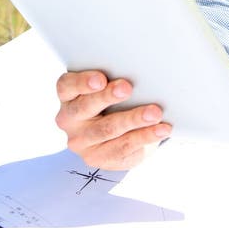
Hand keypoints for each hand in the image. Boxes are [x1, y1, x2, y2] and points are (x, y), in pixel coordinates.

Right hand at [55, 71, 171, 170]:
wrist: (117, 130)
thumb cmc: (112, 98)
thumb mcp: (108, 84)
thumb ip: (114, 76)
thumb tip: (140, 68)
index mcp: (68, 96)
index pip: (67, 86)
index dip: (82, 82)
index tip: (100, 79)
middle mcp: (69, 120)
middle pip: (85, 108)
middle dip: (107, 97)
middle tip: (127, 88)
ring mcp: (82, 142)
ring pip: (108, 130)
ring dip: (133, 120)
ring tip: (154, 113)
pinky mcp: (100, 159)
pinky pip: (124, 148)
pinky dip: (145, 137)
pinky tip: (161, 129)